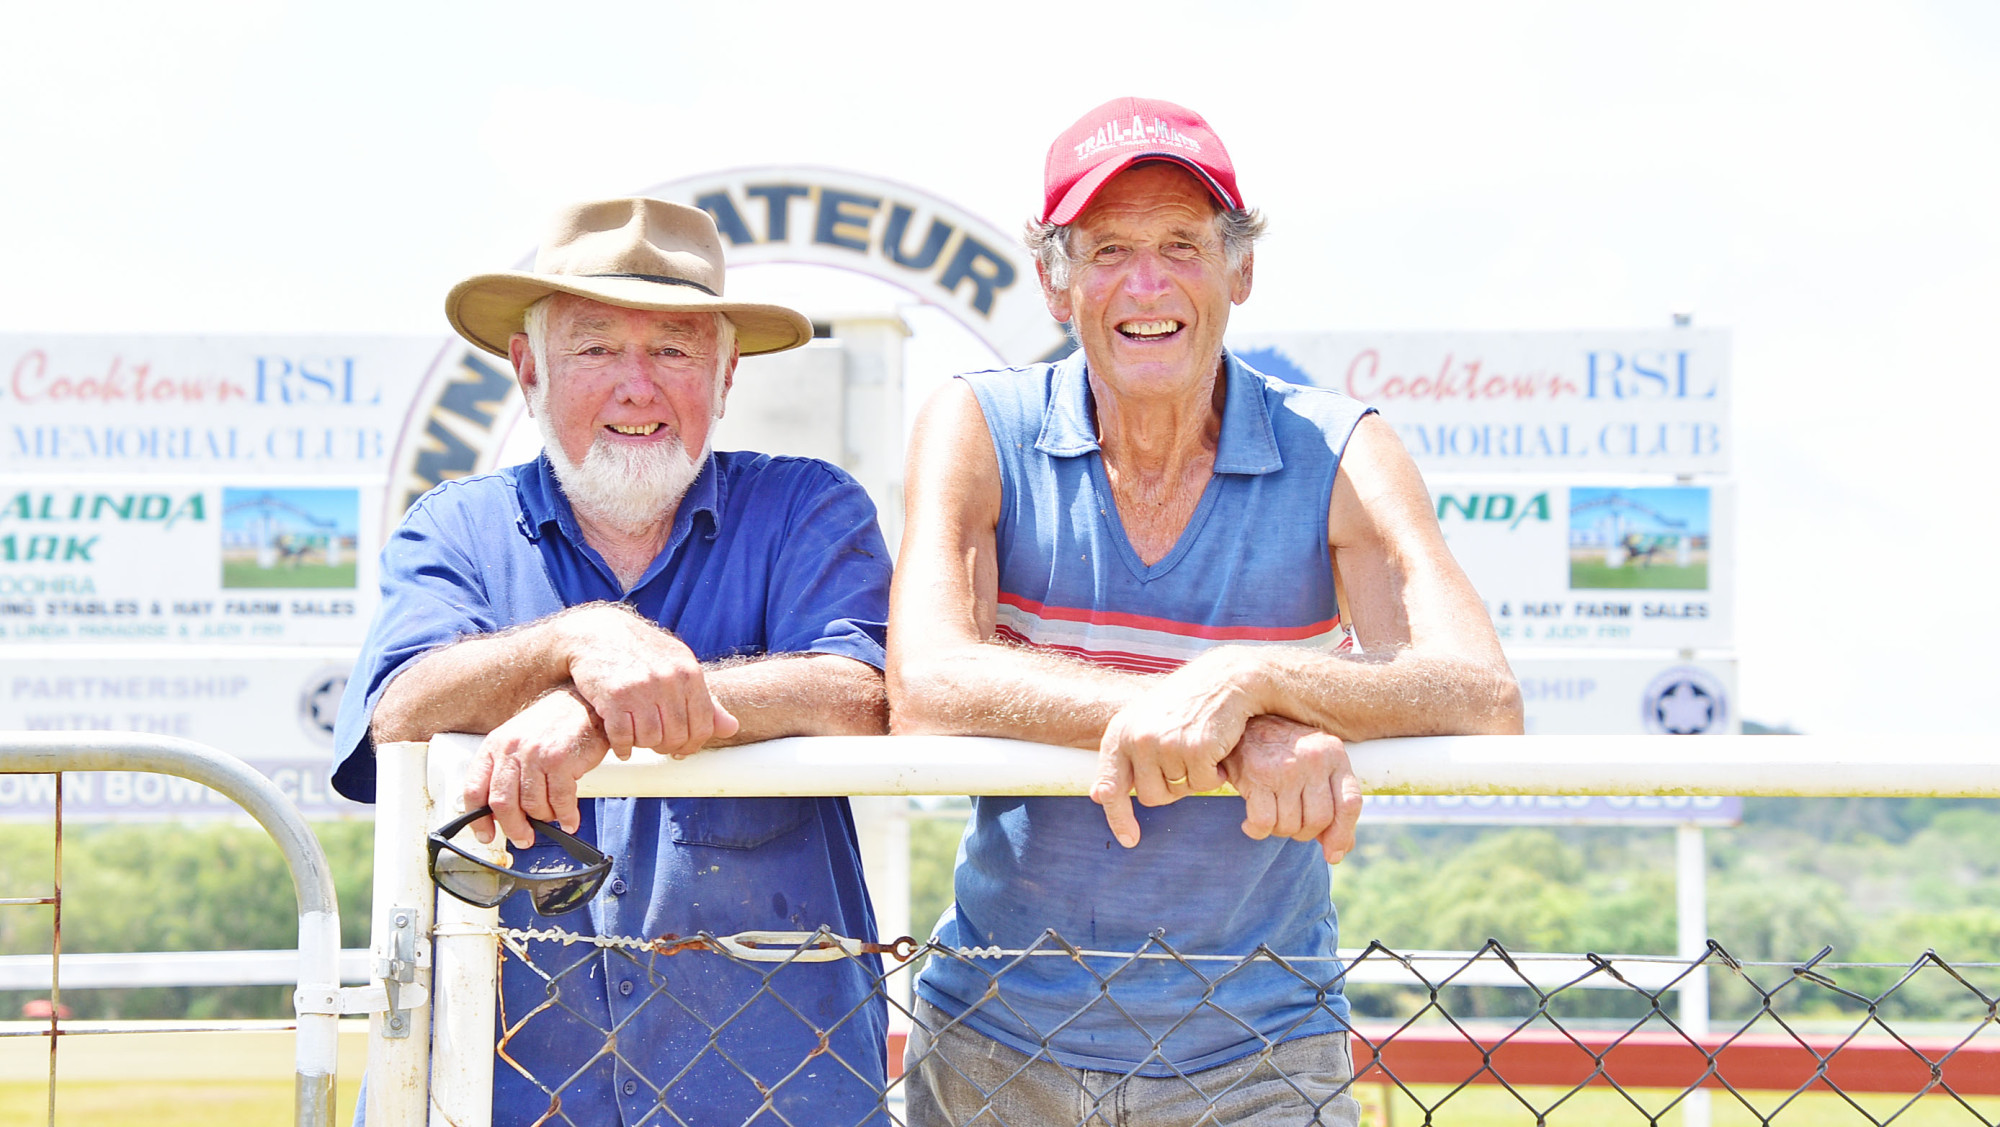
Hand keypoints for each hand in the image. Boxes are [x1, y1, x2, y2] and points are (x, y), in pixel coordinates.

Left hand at [462, 688, 609, 846]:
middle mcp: (512, 749)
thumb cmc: (551, 725)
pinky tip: (569, 820)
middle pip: (501, 803)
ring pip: (532, 805)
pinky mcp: (560, 761)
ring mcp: (535, 755)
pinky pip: (560, 800)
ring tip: (552, 816)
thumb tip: (499, 810)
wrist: (583, 704)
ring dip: (544, 818)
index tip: (486, 834)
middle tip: (524, 838)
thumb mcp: (517, 742)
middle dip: (513, 828)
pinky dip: (565, 816)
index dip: (478, 819)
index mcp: (495, 746)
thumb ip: (505, 771)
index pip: (474, 788)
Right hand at [558, 604, 738, 756]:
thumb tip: (732, 728)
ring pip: (650, 739)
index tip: (681, 749)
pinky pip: (622, 737)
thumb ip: (705, 699)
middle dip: (666, 747)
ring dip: (642, 745)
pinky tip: (621, 744)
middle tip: (655, 745)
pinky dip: (622, 747)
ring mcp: (641, 688)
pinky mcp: (614, 696)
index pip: (703, 725)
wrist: (597, 632)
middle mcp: (668, 680)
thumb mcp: (678, 667)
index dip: (693, 744)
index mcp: (689, 672)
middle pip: (676, 736)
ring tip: (637, 737)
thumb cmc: (642, 653)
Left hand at [1090, 650, 1259, 847]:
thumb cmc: (1184, 704)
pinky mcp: (1195, 749)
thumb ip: (1122, 758)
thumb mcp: (1144, 723)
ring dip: (1195, 778)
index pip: (1111, 787)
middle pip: (1152, 797)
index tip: (1129, 840)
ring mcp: (1166, 744)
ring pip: (1180, 792)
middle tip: (1186, 762)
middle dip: (1172, 788)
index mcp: (1120, 733)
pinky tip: (1217, 750)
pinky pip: (1204, 786)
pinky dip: (1215, 775)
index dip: (1118, 817)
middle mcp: (1138, 739)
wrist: (1224, 679)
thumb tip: (1098, 796)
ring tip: (1201, 748)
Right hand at [1218, 715, 1361, 862]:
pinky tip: (1250, 822)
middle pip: (1319, 820)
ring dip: (1278, 831)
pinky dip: (1256, 830)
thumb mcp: (1314, 767)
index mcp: (1333, 754)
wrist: (1240, 725)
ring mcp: (1285, 767)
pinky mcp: (1257, 775)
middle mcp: (1313, 759)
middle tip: (1290, 824)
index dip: (1343, 834)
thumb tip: (1340, 851)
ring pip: (1290, 825)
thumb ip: (1332, 804)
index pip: (1350, 804)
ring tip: (1270, 815)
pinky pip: (1264, 823)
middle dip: (1304, 833)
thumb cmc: (1282, 751)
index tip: (1332, 855)